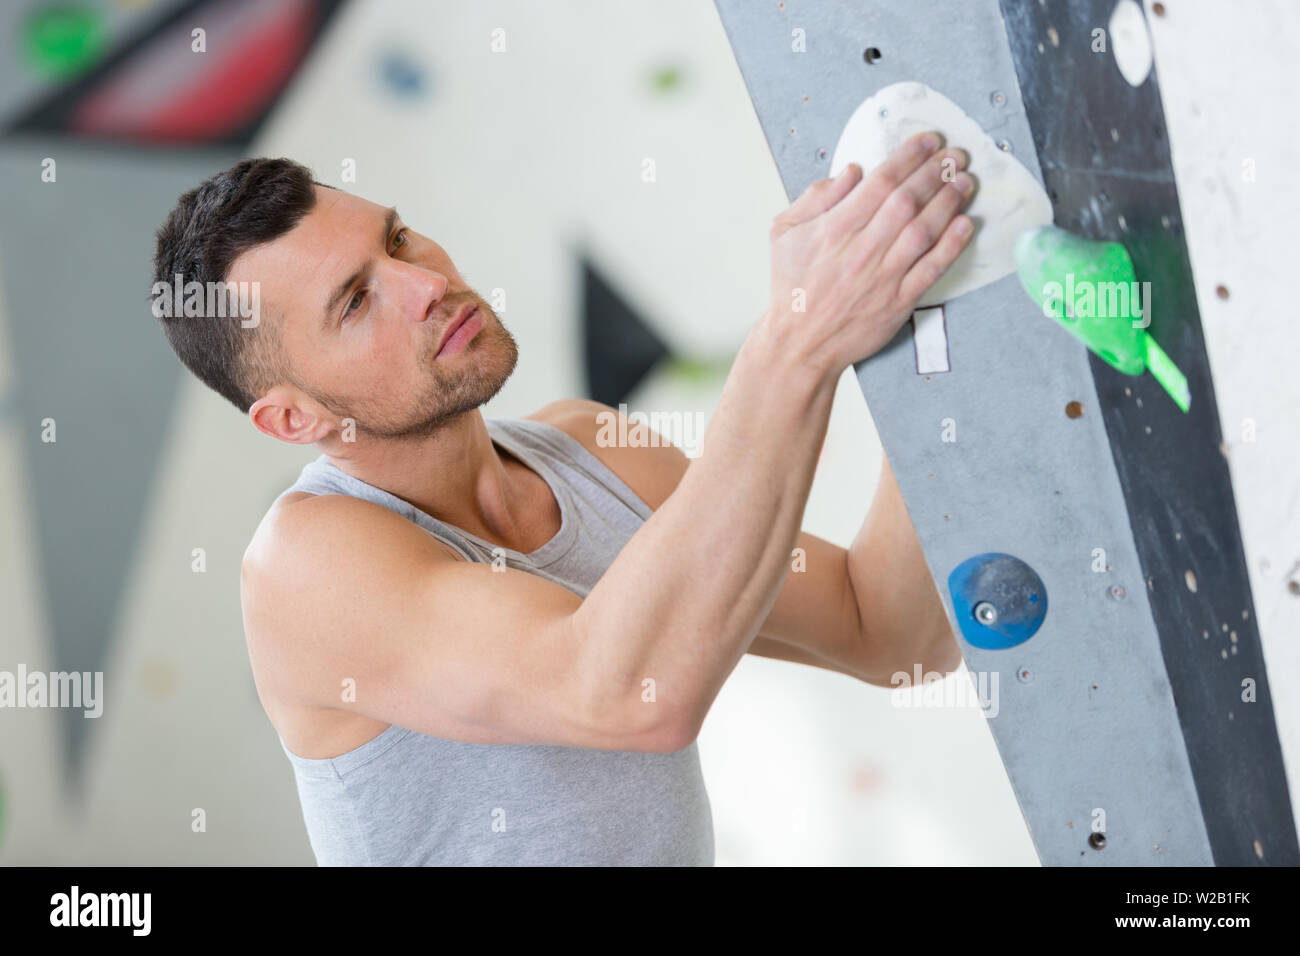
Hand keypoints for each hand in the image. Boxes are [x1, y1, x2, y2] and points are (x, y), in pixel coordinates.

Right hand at [763, 131, 974, 378]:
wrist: (799, 343)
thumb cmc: (791, 287)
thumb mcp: (784, 233)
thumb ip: (815, 198)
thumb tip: (851, 171)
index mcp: (835, 228)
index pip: (880, 182)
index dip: (909, 157)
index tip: (929, 141)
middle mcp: (862, 249)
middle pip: (907, 200)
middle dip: (936, 172)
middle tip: (956, 156)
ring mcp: (882, 277)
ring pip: (924, 230)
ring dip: (949, 202)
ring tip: (965, 182)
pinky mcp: (898, 302)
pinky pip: (931, 269)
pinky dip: (951, 245)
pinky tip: (966, 224)